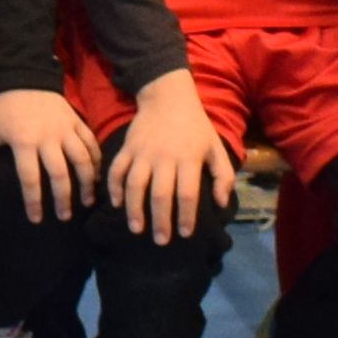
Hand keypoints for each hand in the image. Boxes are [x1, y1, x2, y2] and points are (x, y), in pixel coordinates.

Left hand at [0, 87, 101, 209]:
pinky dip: (96, 160)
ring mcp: (65, 129)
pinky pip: (91, 143)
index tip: (36, 219)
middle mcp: (47, 137)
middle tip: (65, 216)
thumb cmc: (4, 109)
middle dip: (64, 198)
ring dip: (86, 182)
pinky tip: (96, 176)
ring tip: (87, 201)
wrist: (26, 77)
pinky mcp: (77, 121)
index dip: (34, 202)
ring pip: (82, 159)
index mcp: (23, 141)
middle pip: (60, 173)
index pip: (30, 178)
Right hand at [110, 72, 229, 241]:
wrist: (168, 97)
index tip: (186, 234)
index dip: (186, 216)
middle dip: (160, 221)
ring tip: (136, 228)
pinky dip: (114, 188)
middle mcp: (164, 157)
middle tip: (161, 240)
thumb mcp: (216, 147)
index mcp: (189, 158)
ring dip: (134, 209)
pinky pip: (117, 170)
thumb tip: (221, 204)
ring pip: (136, 185)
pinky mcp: (127, 147)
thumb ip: (223, 176)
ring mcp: (143, 152)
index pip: (187, 193)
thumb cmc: (196, 127)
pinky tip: (117, 204)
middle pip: (161, 194)